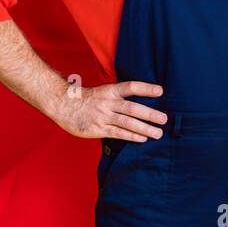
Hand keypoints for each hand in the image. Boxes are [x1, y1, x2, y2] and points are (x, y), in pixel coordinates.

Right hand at [50, 79, 167, 140]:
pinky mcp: (99, 129)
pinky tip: (143, 139)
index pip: (130, 87)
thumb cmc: (86, 99)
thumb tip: (139, 101)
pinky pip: (118, 133)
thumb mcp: (102, 92)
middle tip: (164, 119)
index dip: (146, 88)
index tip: (160, 91)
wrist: (63, 105)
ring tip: (158, 133)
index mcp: (110, 91)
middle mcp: (108, 103)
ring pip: (127, 122)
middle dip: (150, 114)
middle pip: (132, 108)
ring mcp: (103, 117)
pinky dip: (132, 136)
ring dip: (144, 128)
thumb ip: (118, 96)